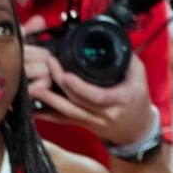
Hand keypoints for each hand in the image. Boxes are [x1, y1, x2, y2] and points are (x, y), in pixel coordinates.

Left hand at [21, 24, 157, 149]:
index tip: (66, 75)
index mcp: (120, 99)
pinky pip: (62, 120)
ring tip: (33, 88)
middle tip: (47, 66)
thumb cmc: (138, 100)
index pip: (98, 96)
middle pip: (77, 101)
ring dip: (49, 100)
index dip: (80, 87)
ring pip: (67, 112)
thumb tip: (113, 42)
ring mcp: (91, 121)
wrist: (136, 130)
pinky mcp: (82, 125)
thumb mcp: (139, 78)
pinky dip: (47, 115)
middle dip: (59, 84)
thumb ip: (127, 61)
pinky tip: (32, 109)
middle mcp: (104, 113)